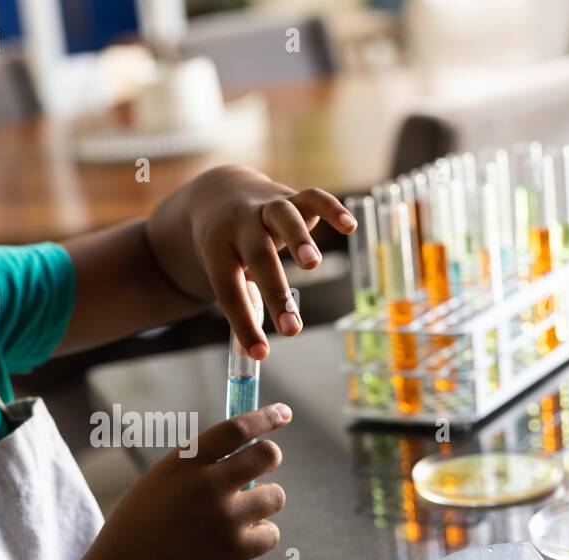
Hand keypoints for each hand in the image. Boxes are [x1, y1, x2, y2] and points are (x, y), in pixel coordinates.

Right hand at [88, 403, 291, 559]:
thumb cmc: (141, 521)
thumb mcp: (162, 478)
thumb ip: (201, 463)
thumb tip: (247, 449)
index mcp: (185, 461)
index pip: (237, 429)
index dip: (266, 418)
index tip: (284, 413)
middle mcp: (207, 485)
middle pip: (267, 455)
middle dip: (269, 458)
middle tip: (259, 469)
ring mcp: (224, 518)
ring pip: (275, 496)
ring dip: (263, 501)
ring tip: (238, 513)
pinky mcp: (234, 550)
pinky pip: (271, 533)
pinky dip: (260, 535)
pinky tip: (238, 538)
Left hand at [146, 164, 355, 360]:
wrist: (219, 195)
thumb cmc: (228, 249)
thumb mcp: (225, 274)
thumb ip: (243, 306)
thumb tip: (255, 354)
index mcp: (218, 250)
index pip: (229, 291)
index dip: (245, 324)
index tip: (260, 355)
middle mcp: (240, 226)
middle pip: (258, 257)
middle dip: (276, 294)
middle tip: (293, 330)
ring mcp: (266, 207)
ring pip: (282, 217)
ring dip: (298, 239)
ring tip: (313, 265)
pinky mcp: (290, 197)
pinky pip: (312, 197)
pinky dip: (332, 208)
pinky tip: (350, 227)